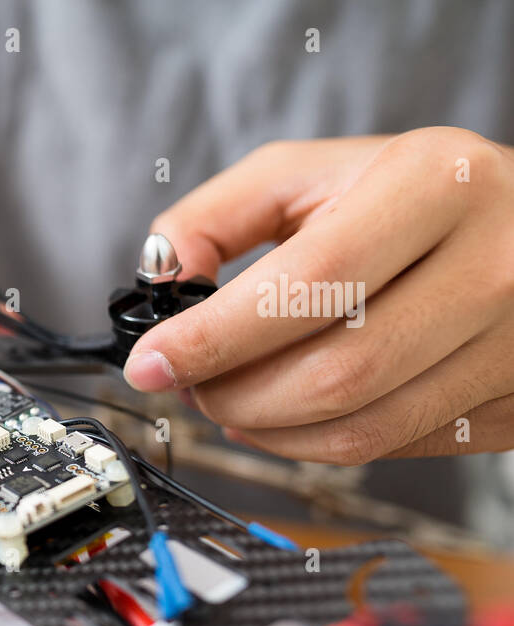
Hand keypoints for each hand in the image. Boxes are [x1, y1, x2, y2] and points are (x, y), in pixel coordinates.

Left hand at [125, 128, 513, 462]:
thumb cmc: (411, 196)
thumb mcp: (311, 173)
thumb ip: (217, 215)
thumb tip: (161, 282)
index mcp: (436, 186)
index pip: (306, 287)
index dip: (215, 338)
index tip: (152, 362)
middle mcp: (490, 266)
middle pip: (333, 375)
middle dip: (233, 395)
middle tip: (189, 385)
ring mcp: (512, 344)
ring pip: (359, 428)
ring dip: (265, 430)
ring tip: (227, 398)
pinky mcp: (513, 401)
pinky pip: (389, 448)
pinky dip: (312, 444)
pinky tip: (281, 414)